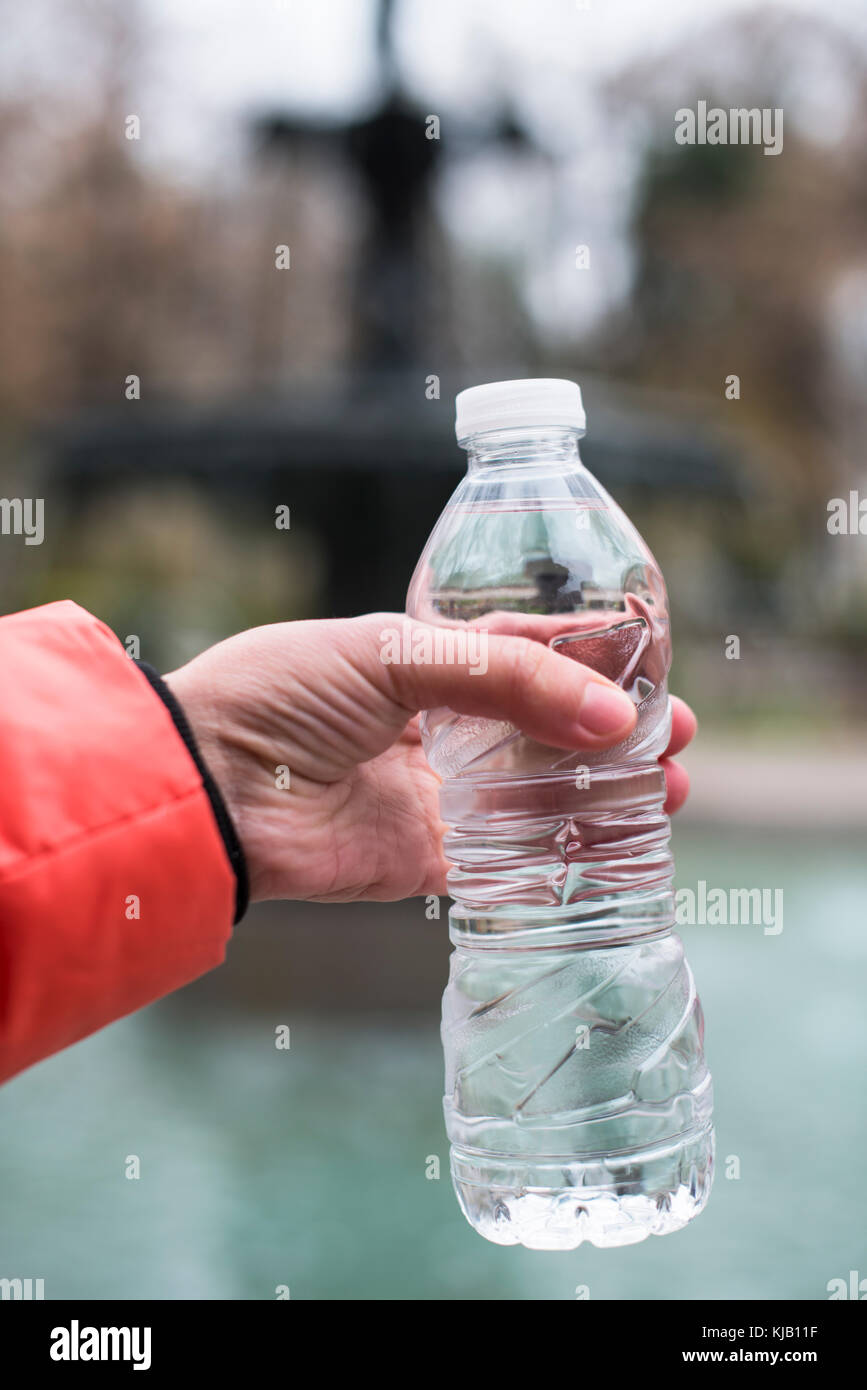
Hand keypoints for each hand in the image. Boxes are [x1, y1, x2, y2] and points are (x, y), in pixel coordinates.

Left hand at [165, 614, 695, 903]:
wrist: (208, 785)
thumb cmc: (280, 694)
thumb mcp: (393, 653)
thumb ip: (504, 679)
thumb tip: (612, 716)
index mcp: (426, 661)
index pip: (530, 653)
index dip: (595, 660)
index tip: (657, 666)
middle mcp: (440, 729)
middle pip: (550, 729)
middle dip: (616, 731)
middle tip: (678, 736)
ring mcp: (440, 797)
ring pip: (546, 795)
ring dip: (609, 792)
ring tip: (671, 789)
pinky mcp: (431, 861)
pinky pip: (516, 861)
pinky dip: (571, 854)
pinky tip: (621, 845)